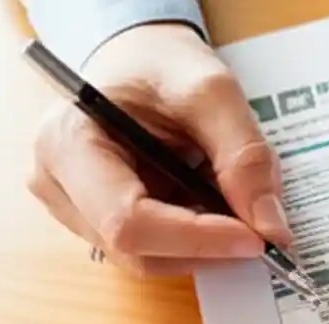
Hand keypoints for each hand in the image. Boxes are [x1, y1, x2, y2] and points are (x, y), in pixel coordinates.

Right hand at [27, 24, 292, 276]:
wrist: (138, 60)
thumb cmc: (161, 64)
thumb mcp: (212, 91)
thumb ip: (244, 156)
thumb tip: (270, 228)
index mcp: (69, 144)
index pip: (129, 222)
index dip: (198, 239)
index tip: (257, 238)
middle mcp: (58, 184)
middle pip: (138, 251)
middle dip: (206, 246)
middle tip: (259, 225)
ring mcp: (74, 209)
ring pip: (149, 258)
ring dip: (202, 243)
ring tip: (227, 195)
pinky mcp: (97, 222)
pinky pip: (153, 250)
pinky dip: (192, 237)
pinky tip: (206, 200)